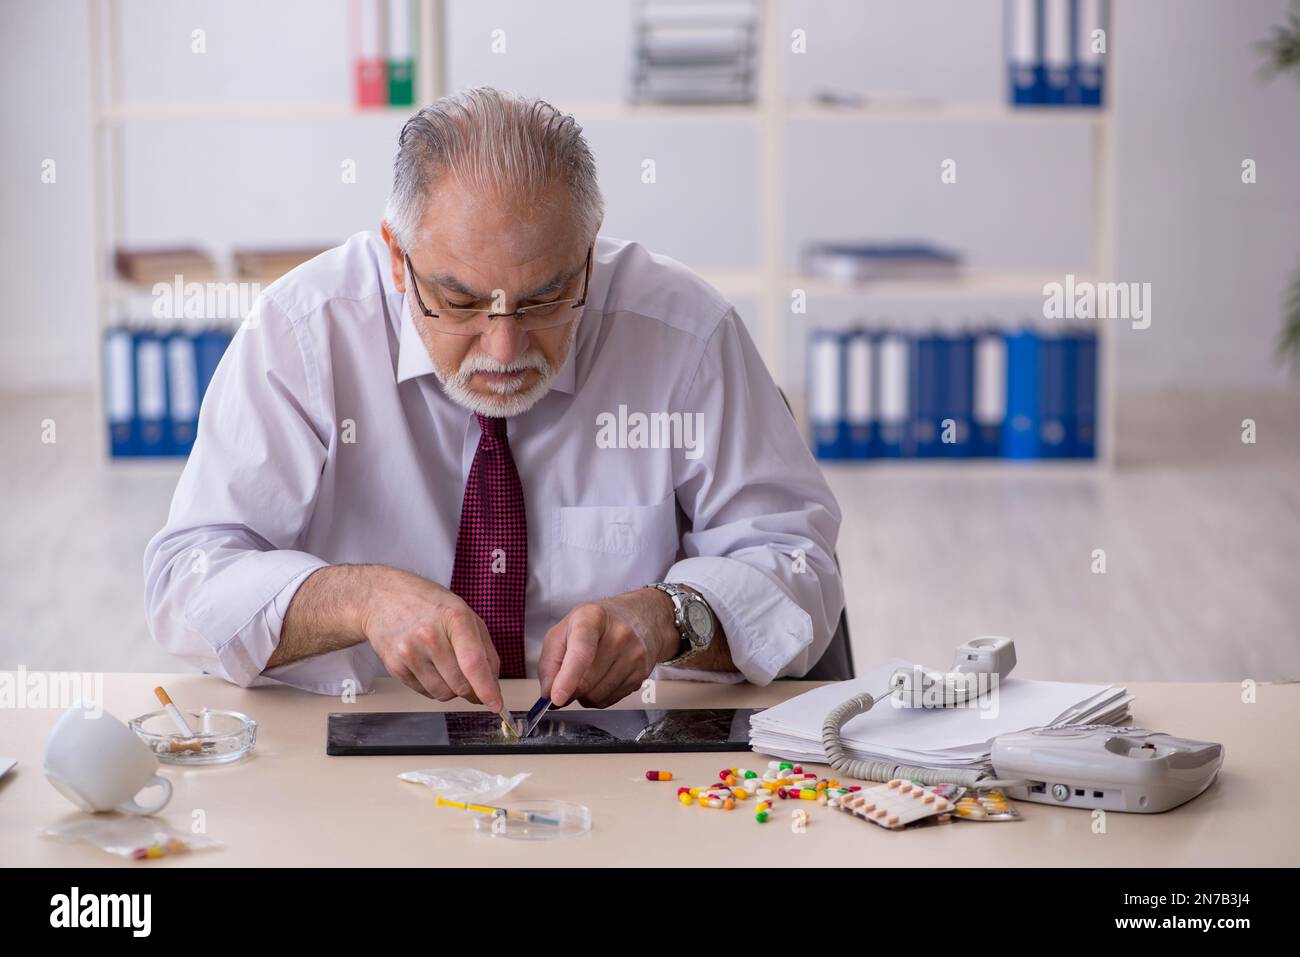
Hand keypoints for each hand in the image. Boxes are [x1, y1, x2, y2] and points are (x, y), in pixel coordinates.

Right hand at [361, 567, 502, 711]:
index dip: (487, 689)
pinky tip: (430, 666)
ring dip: (453, 690)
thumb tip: (493, 683)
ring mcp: (410, 652)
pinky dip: (435, 687)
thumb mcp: (464, 613)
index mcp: (455, 618)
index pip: (473, 663)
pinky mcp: (395, 666)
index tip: (495, 704)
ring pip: (443, 694)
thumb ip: (485, 648)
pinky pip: (425, 692)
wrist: (383, 598)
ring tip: (448, 668)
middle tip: (475, 685)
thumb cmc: (428, 604)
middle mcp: (430, 636)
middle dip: (473, 692)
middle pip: (460, 684)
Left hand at [538, 588, 679, 708]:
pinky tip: (601, 679)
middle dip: (569, 689)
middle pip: (586, 682)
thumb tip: (548, 692)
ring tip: (588, 674)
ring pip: (597, 696)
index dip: (568, 677)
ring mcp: (634, 655)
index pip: (581, 651)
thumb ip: (550, 660)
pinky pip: (610, 701)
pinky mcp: (641, 674)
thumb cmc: (598, 624)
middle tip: (565, 681)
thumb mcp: (565, 629)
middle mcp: (619, 635)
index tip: (557, 698)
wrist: (639, 617)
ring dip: (584, 695)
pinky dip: (598, 697)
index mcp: (593, 618)